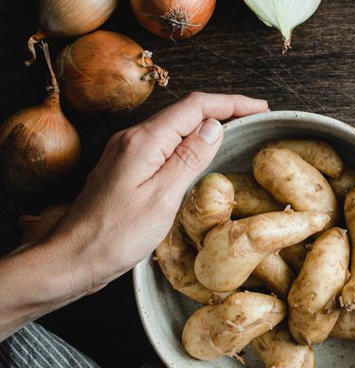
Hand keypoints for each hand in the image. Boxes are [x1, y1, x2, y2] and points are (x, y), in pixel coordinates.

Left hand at [0, 93, 267, 337]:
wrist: (73, 258)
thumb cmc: (116, 235)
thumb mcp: (162, 198)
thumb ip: (189, 159)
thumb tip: (215, 126)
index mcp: (144, 141)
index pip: (195, 107)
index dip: (231, 103)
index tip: (261, 108)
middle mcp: (133, 139)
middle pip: (185, 112)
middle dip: (223, 109)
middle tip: (256, 118)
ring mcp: (127, 153)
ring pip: (174, 128)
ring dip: (207, 125)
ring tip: (238, 132)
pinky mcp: (126, 168)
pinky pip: (164, 145)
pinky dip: (190, 143)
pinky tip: (203, 155)